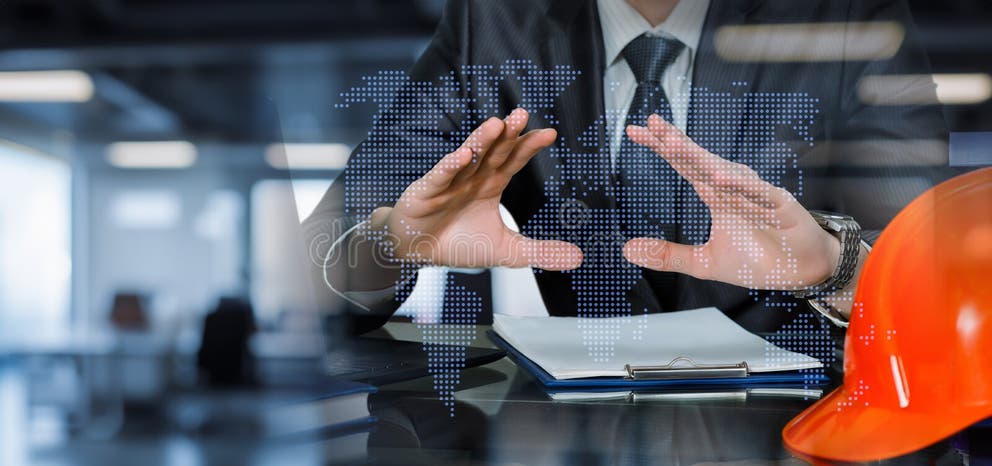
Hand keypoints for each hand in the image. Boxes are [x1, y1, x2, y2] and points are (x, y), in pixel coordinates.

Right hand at [371, 108, 582, 269]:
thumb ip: (541, 251)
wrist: (418, 251)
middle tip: (522, 116)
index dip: (529, 147)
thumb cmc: (459, 243)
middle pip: (493, 151)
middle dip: (507, 134)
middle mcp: (472, 177)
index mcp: (491, 184)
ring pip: (467, 157)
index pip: (514, 160)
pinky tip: (461, 156)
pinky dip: (450, 167)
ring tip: (496, 125)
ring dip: (481, 141)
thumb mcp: (507, 251)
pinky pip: (440, 177)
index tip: (549, 134)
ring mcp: (449, 181)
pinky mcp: (426, 192)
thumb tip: (577, 257)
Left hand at [622, 115, 839, 290]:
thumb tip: (628, 250)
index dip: (662, 148)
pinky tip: (720, 177)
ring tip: (674, 144)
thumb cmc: (758, 261)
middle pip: (699, 161)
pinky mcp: (780, 206)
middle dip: (676, 142)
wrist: (801, 272)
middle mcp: (734, 188)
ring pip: (724, 172)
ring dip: (700, 157)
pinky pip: (758, 193)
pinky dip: (740, 185)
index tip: (637, 132)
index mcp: (716, 196)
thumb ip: (667, 255)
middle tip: (653, 125)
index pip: (684, 166)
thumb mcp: (704, 263)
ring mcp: (757, 195)